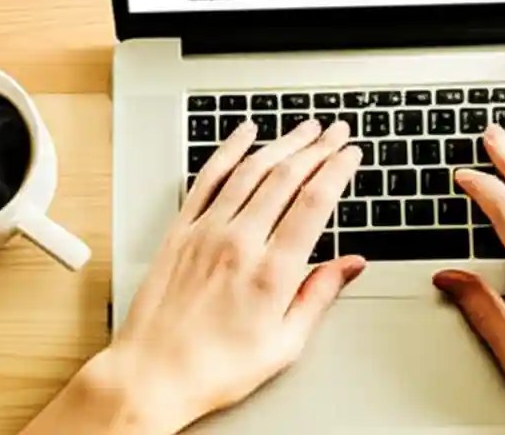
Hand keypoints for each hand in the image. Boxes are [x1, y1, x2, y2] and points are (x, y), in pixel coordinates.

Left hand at [23, 119, 363, 434]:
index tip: (351, 154)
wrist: (153, 374)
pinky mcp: (181, 231)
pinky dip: (229, 150)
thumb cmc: (215, 367)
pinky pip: (207, 178)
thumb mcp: (284, 343)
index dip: (337, 170)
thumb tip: (350, 265)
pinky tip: (244, 134)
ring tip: (304, 129)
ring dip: (282, 144)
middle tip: (336, 132)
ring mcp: (206, 232)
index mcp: (271, 273)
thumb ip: (319, 295)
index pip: (314, 203)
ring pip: (250, 171)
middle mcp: (238, 243)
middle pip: (286, 178)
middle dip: (317, 148)